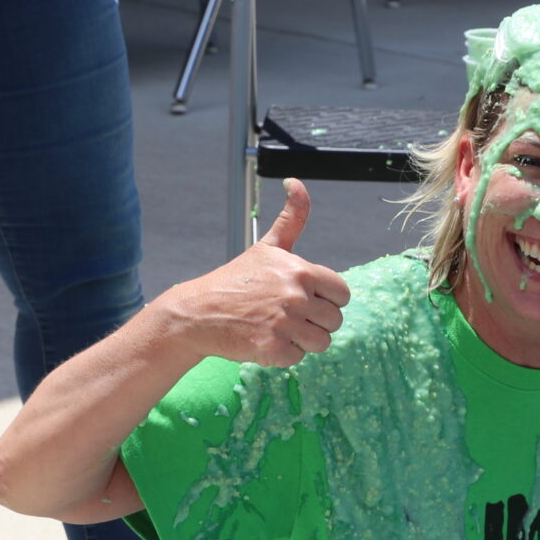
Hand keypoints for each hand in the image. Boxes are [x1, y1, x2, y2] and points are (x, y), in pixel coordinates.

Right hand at [167, 180, 350, 366]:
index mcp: (302, 271)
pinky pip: (298, 358)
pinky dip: (282, 354)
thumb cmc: (237, 280)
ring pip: (322, 343)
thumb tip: (296, 182)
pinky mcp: (273, 349)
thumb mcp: (268, 247)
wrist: (197, 313)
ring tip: (276, 327)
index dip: (326, 299)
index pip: (342, 294)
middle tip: (285, 315)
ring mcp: (285, 324)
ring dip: (302, 340)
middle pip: (334, 321)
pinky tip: (262, 338)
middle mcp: (296, 296)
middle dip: (314, 321)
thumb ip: (292, 218)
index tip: (304, 298)